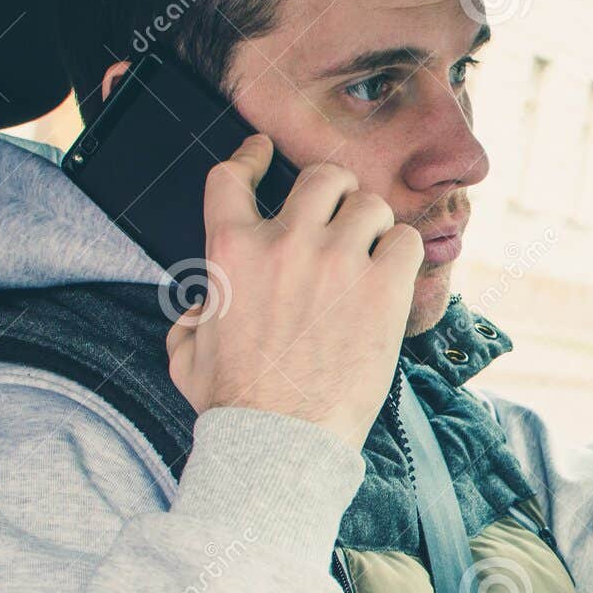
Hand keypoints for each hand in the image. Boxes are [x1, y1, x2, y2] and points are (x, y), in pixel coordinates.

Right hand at [166, 135, 422, 449]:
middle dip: (335, 191)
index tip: (263, 151)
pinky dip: (405, 252)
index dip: (251, 156)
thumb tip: (205, 304)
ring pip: (370, 204)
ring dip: (374, 223)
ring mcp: (337, 261)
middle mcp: (283, 243)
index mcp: (230, 251)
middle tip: (343, 215)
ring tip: (375, 250)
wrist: (280, 441)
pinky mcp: (382, 289)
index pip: (232, 177)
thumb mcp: (185, 356)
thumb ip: (191, 318)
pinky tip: (397, 274)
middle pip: (321, 178)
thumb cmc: (232, 407)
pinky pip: (407, 241)